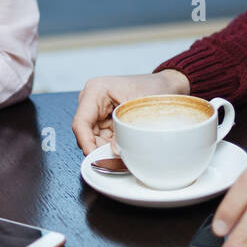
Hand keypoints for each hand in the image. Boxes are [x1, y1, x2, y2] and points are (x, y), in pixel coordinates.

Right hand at [71, 69, 189, 153]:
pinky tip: (124, 149)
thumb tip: (114, 153)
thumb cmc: (154, 89)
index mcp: (96, 90)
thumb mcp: (140, 109)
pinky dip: (110, 146)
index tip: (96, 158)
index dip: (86, 143)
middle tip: (116, 161)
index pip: (81, 123)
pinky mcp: (103, 119)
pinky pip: (101, 138)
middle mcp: (91, 100)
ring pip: (92, 138)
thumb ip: (126, 131)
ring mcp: (96, 110)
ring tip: (124, 153)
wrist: (165, 85)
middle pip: (85, 133)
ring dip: (105, 149)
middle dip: (98, 149)